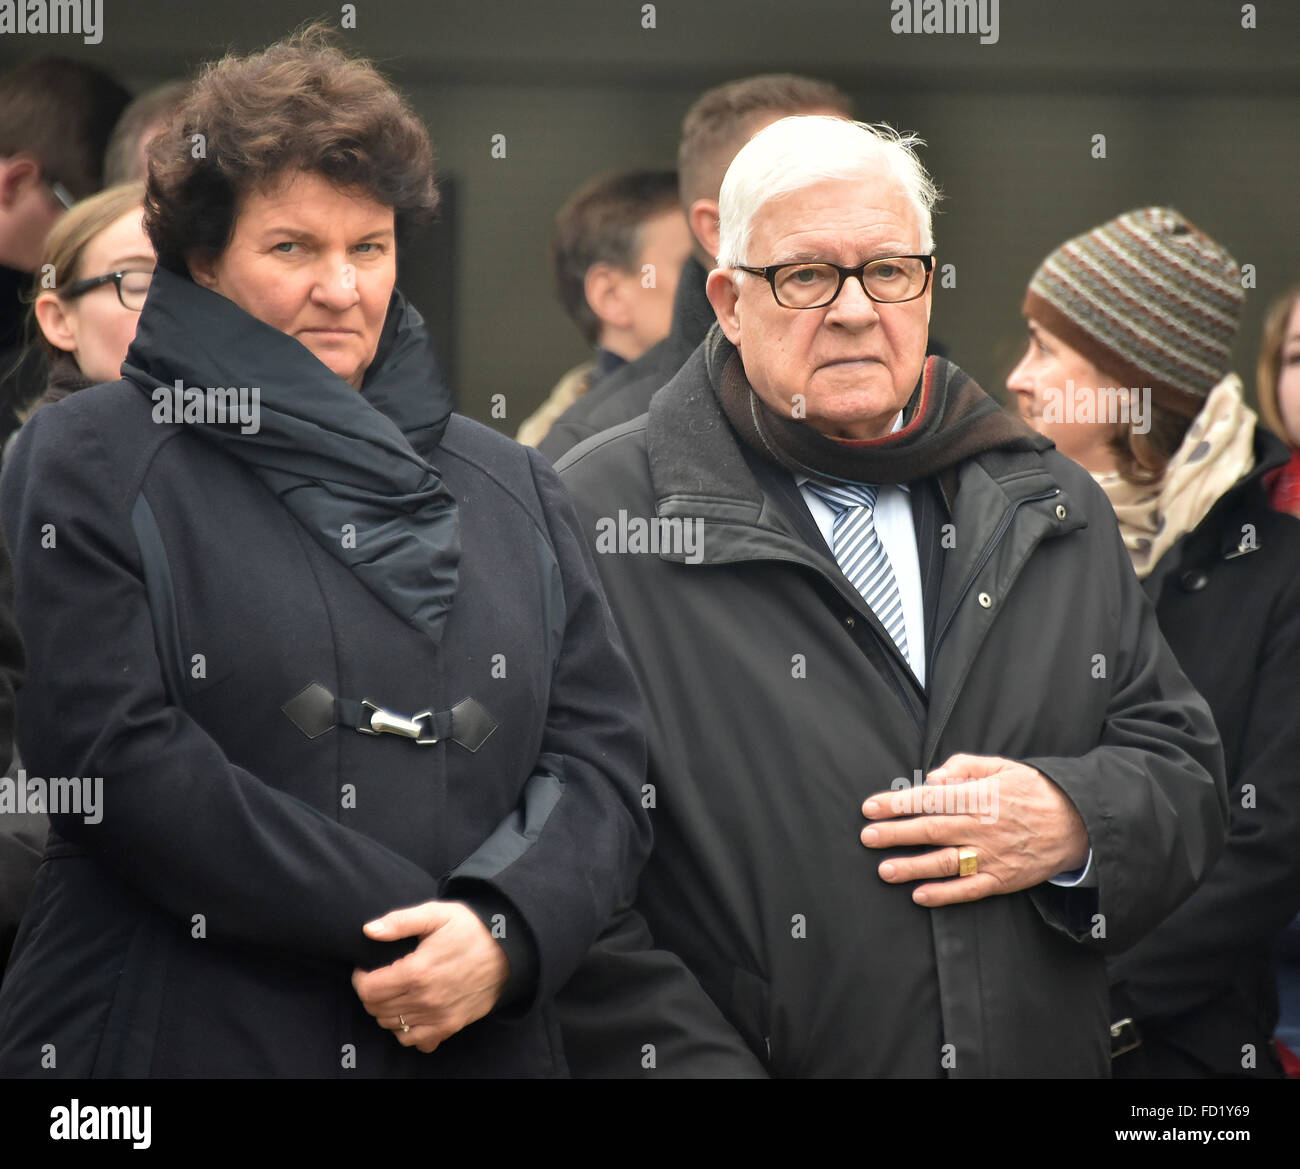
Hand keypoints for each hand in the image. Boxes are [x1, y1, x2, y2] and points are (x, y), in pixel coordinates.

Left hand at [351, 900, 509, 1052]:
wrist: (510, 950)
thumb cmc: (472, 929)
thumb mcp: (437, 914)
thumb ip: (401, 921)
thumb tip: (369, 931)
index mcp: (418, 971)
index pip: (368, 989)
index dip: (360, 978)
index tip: (366, 968)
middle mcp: (426, 999)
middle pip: (377, 1009)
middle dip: (370, 993)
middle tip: (379, 977)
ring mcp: (439, 1016)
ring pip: (392, 1026)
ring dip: (386, 1011)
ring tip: (394, 992)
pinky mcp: (451, 1026)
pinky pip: (415, 1041)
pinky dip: (406, 1031)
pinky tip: (411, 1012)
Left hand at [859, 753, 1088, 907]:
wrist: (1077, 823)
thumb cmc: (1032, 790)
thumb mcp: (1001, 766)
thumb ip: (964, 767)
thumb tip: (932, 779)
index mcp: (980, 797)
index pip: (930, 799)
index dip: (898, 803)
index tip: (871, 807)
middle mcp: (982, 827)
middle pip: (931, 830)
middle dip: (896, 834)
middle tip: (867, 837)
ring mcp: (992, 856)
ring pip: (945, 863)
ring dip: (912, 867)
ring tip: (884, 870)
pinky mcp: (1003, 879)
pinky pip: (969, 890)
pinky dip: (944, 894)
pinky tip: (919, 895)